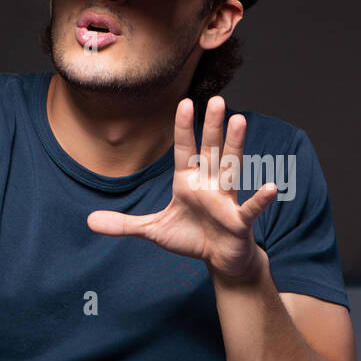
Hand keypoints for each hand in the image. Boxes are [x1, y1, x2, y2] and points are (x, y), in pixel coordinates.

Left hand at [87, 96, 277, 282]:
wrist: (220, 260)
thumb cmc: (192, 238)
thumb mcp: (153, 230)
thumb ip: (124, 224)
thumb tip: (90, 221)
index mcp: (188, 182)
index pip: (184, 150)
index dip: (183, 128)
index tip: (184, 102)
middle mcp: (208, 184)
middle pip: (209, 150)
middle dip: (211, 127)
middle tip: (217, 100)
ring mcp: (225, 200)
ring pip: (230, 168)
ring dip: (235, 145)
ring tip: (239, 122)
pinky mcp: (239, 220)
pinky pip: (250, 208)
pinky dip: (260, 199)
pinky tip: (270, 188)